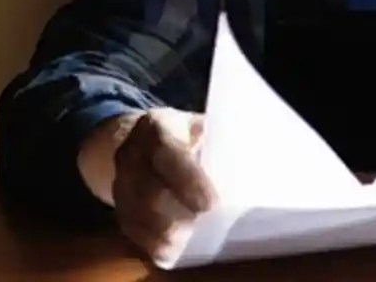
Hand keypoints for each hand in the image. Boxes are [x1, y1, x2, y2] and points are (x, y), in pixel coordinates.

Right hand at [84, 109, 215, 266]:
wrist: (139, 138)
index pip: (168, 153)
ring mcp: (121, 181)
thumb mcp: (199, 125)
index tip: (213, 204)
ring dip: (165, 232)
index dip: (189, 180)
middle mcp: (132, 153)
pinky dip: (153, 243)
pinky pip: (131, 228)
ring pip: (137, 212)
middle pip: (149, 188)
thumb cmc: (183, 134)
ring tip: (192, 243)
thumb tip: (255, 162)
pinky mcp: (119, 206)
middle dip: (178, 213)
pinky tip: (174, 251)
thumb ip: (219, 139)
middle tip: (207, 229)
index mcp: (156, 127)